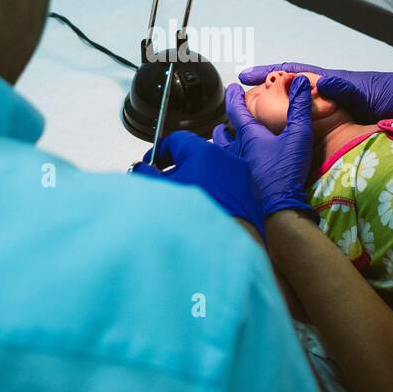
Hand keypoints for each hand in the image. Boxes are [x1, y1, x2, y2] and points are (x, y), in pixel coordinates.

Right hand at [131, 131, 264, 238]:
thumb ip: (145, 174)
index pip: (177, 139)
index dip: (159, 151)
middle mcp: (227, 160)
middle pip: (195, 155)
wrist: (221, 252)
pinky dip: (212, 193)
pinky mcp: (250, 198)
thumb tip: (141, 168)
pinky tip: (200, 211)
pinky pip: (227, 188)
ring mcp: (242, 179)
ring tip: (180, 201)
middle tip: (161, 183)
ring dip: (195, 181)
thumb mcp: (159, 193)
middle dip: (176, 167)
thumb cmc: (191, 222)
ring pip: (212, 172)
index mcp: (205, 153)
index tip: (149, 163)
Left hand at [212, 76, 316, 220]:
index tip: (233, 88)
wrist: (280, 204)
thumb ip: (299, 107)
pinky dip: (228, 159)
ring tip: (226, 137)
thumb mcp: (298, 134)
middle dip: (224, 123)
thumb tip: (299, 81)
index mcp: (249, 136)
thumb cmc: (286, 170)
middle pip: (223, 133)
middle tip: (227, 117)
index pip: (236, 111)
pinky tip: (239, 162)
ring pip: (222, 150)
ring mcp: (238, 167)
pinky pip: (228, 166)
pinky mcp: (242, 181)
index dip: (234, 97)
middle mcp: (238, 150)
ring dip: (223, 141)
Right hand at [238, 62, 392, 122]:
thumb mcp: (362, 91)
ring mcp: (328, 110)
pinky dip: (294, 128)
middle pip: (288, 91)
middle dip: (265, 94)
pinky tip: (283, 139)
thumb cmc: (386, 95)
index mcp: (326, 82)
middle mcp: (323, 95)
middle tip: (244, 105)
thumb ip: (343, 88)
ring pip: (296, 109)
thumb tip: (321, 82)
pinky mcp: (335, 125)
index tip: (246, 76)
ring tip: (256, 123)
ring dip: (277, 113)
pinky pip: (308, 124)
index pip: (291, 72)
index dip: (268, 72)